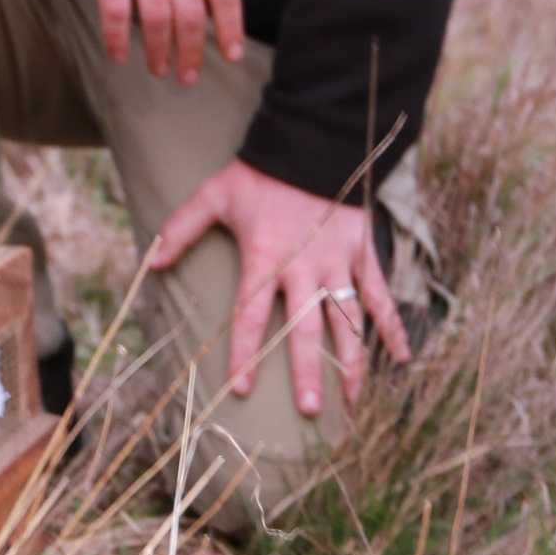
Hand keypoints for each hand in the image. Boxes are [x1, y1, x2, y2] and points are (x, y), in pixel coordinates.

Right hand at [24, 0, 244, 82]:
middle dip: (192, 51)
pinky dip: (115, 35)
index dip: (229, 27)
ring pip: (156, 16)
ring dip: (158, 50)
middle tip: (189, 77)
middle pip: (191, 12)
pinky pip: (114, 6)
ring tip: (158, 70)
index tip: (230, 55)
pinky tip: (117, 54)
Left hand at [148, 159, 410, 418]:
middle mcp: (304, 267)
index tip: (241, 389)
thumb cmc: (259, 175)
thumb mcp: (213, 195)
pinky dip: (393, 325)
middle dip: (308, 370)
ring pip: (347, 319)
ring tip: (353, 400)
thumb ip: (181, 228)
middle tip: (310, 411)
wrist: (310, 143)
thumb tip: (152, 261)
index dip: (245, 352)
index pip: (251, 314)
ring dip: (352, 360)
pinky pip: (381, 295)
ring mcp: (338, 263)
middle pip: (305, 327)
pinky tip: (403, 357)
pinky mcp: (363, 254)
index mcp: (265, 257)